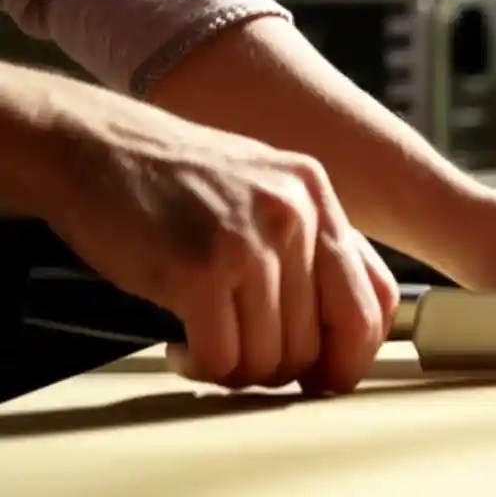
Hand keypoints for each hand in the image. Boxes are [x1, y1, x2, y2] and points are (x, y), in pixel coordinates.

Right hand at [36, 84, 397, 393]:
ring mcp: (248, 241)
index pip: (377, 296)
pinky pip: (223, 359)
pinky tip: (182, 347)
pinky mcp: (198, 270)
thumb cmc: (173, 180)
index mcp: (317, 195)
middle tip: (249, 362)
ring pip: (273, 358)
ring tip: (207, 347)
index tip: (325, 375)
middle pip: (324, 339)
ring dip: (239, 372)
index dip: (356, 353)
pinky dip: (202, 369)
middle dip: (288, 372)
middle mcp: (294, 214)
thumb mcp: (264, 188)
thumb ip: (308, 244)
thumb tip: (346, 329)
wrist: (90, 146)